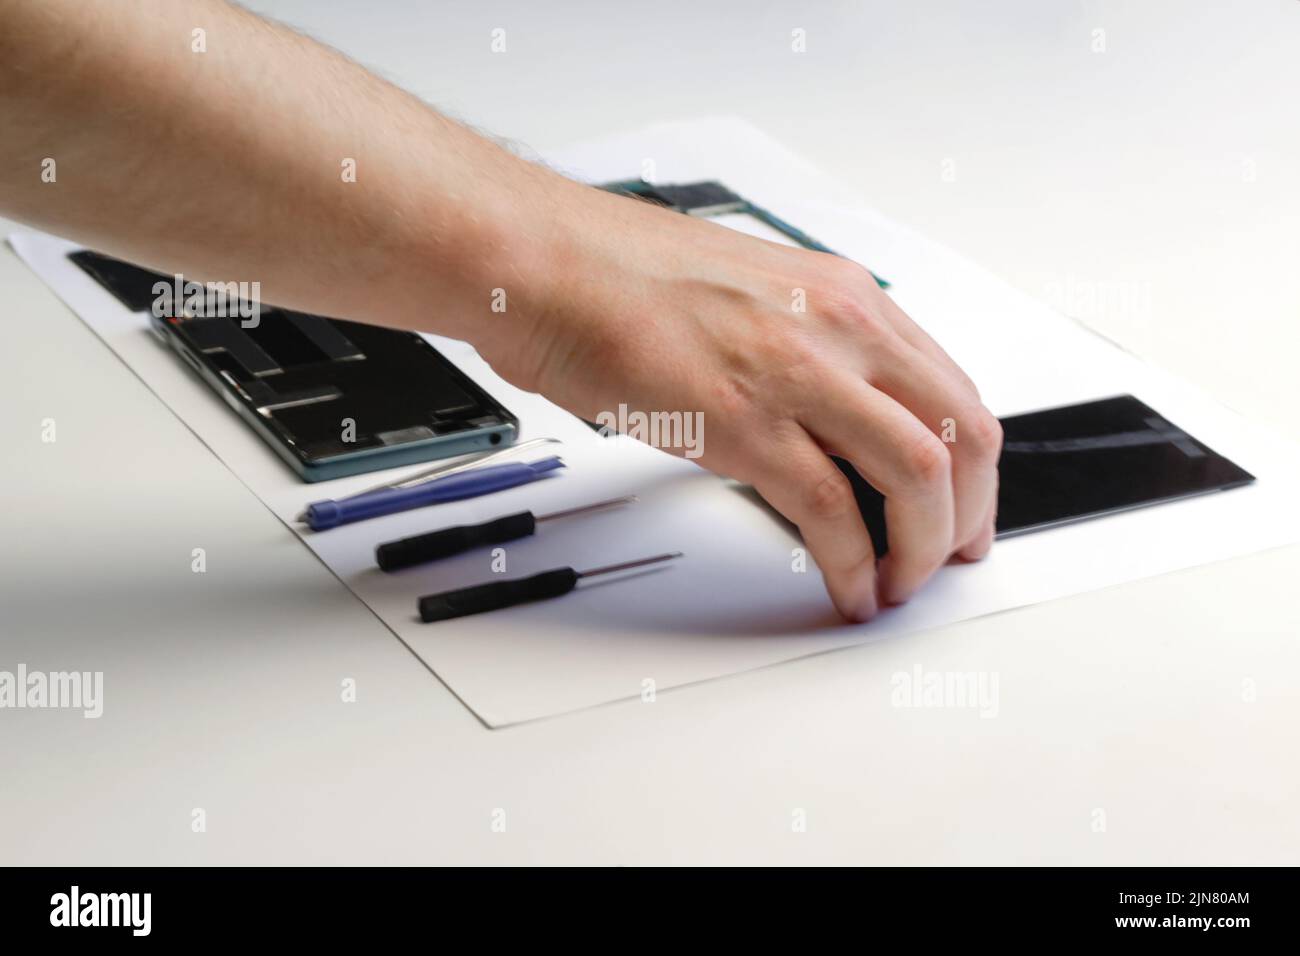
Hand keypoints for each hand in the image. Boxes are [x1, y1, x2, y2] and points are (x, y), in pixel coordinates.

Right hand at [479, 183, 1002, 621]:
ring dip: (925, 547)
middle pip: (962, 432)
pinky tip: (848, 587)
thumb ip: (802, 349)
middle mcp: (838, 326)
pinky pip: (831, 511)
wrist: (543, 260)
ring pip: (919, 475)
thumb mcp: (748, 297)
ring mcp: (796, 371)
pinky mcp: (743, 420)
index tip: (965, 504)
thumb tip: (827, 416)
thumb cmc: (619, 273)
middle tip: (953, 555)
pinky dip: (854, 564)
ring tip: (902, 583)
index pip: (951, 388)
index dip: (973, 463)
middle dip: (971, 513)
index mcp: (844, 296)